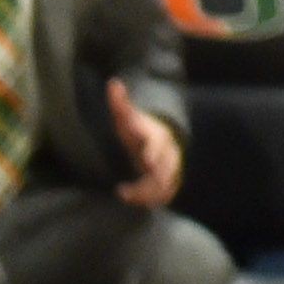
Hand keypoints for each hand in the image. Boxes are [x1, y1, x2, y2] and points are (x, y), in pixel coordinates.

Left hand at [107, 77, 183, 208]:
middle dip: (152, 180)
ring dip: (148, 193)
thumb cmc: (138, 129)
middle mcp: (168, 153)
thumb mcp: (127, 117)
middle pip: (167, 168)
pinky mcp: (170, 182)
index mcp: (157, 136)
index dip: (154, 152)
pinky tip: (133, 200)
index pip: (159, 143)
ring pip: (167, 184)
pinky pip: (166, 194)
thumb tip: (112, 83)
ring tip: (125, 194)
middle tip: (128, 191)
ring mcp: (171, 169)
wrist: (157, 140)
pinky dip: (152, 199)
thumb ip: (120, 103)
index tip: (146, 160)